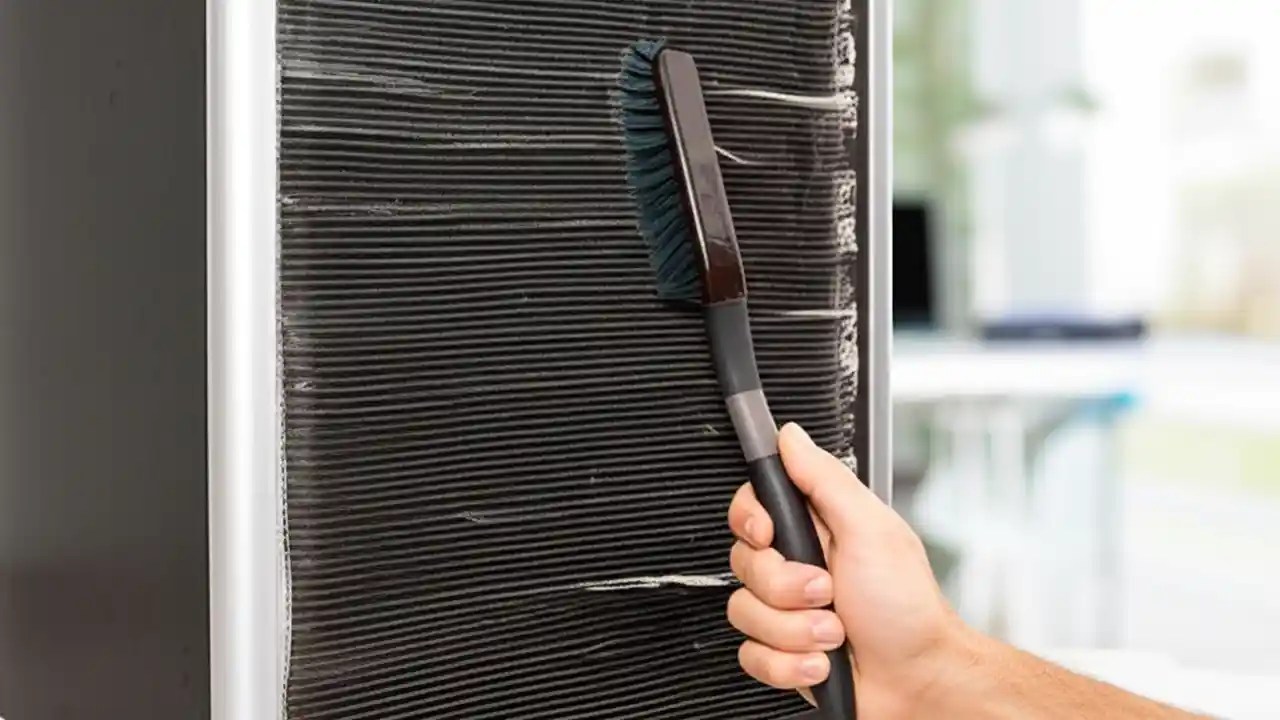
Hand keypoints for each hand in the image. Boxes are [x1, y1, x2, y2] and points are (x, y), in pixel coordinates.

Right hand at [726, 423, 959, 717]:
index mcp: (816, 528)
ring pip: (743, 612)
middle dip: (785, 587)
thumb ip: (825, 479)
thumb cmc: (907, 608)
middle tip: (826, 591)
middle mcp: (797, 565)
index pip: (752, 506)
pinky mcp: (781, 650)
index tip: (770, 535)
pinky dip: (789, 664)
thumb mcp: (871, 529)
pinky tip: (821, 661)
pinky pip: (750, 655)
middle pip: (743, 562)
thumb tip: (791, 437)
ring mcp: (786, 610)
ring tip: (834, 634)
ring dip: (794, 631)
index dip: (751, 520)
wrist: (918, 682)